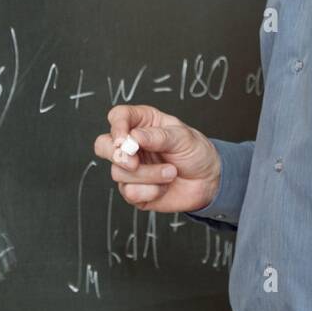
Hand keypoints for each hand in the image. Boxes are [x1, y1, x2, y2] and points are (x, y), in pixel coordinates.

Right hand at [92, 104, 220, 211]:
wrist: (208, 181)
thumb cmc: (195, 152)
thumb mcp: (182, 137)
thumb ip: (157, 136)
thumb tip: (133, 137)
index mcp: (142, 123)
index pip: (117, 117)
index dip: (117, 127)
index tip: (125, 141)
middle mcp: (131, 145)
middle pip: (103, 145)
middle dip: (116, 155)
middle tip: (134, 162)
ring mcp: (130, 169)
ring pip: (119, 172)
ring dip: (148, 175)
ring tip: (171, 172)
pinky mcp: (133, 191)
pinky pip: (130, 193)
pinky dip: (150, 192)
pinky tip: (163, 187)